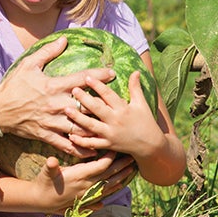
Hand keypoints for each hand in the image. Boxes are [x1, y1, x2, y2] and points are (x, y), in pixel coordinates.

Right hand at [0, 36, 115, 156]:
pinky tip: (94, 150)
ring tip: (110, 128)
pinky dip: (81, 149)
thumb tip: (64, 40)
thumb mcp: (29, 64)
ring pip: (80, 127)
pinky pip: (67, 144)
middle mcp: (56, 105)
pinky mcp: (47, 135)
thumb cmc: (14, 86)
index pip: (81, 79)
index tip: (112, 73)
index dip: (99, 75)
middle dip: (102, 104)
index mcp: (53, 86)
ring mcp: (52, 122)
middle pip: (86, 106)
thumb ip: (48, 52)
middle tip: (117, 104)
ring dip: (95, 128)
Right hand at [29, 152, 136, 212]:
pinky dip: (114, 188)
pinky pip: (105, 194)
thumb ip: (50, 167)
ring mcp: (88, 194)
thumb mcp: (45, 173)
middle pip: (109, 175)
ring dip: (122, 177)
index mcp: (79, 177)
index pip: (100, 166)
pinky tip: (121, 185)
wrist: (42, 201)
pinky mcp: (87, 199)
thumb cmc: (44, 183)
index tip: (115, 147)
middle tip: (132, 156)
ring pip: (110, 185)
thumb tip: (51, 161)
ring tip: (132, 169)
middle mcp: (87, 186)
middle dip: (121, 165)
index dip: (109, 157)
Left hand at [68, 72, 186, 186]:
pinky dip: (81, 141)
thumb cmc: (145, 122)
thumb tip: (135, 71)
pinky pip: (92, 143)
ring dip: (78, 118)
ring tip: (67, 109)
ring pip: (91, 126)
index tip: (87, 77)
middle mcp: (115, 121)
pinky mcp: (108, 145)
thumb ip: (135, 87)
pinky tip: (70, 135)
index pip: (108, 95)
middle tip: (73, 90)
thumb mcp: (141, 104)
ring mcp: (110, 134)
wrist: (150, 145)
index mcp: (123, 109)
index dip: (98, 85)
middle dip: (84, 99)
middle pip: (97, 109)